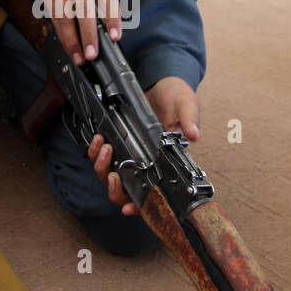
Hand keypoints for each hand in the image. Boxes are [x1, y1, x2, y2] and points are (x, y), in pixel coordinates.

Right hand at [32, 0, 120, 64]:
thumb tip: (111, 28)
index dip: (112, 18)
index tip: (115, 37)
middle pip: (83, 7)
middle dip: (88, 34)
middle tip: (92, 54)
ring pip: (64, 16)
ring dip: (71, 40)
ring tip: (79, 58)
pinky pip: (54, 17)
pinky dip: (61, 34)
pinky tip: (68, 45)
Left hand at [88, 77, 199, 214]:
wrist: (163, 82)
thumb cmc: (177, 96)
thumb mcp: (186, 102)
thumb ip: (189, 118)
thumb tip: (193, 135)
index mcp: (167, 161)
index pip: (155, 192)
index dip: (141, 206)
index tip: (129, 209)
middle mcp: (148, 163)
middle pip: (127, 191)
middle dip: (115, 189)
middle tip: (114, 173)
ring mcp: (132, 155)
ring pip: (112, 177)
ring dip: (103, 168)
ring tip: (104, 147)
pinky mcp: (120, 143)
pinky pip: (104, 158)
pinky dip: (97, 152)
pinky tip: (99, 139)